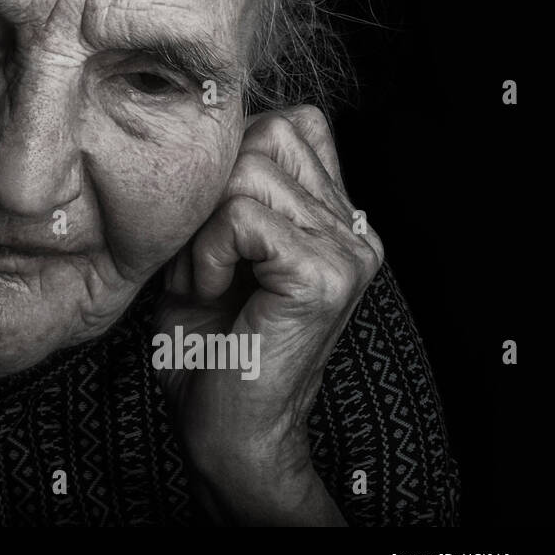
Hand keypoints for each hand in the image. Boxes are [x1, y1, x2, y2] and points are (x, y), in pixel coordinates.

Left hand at [155, 105, 383, 524]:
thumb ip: (224, 188)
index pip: (288, 124)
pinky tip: (211, 293)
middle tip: (201, 262)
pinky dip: (206, 252)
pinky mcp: (324, 275)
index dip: (229, 163)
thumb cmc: (206, 343)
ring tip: (206, 282)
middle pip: (266, 135)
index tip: (209, 232)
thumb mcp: (209, 246)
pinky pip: (241, 214)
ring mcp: (347, 250)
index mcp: (334, 216)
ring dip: (202, 230)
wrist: (227, 430)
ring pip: (248, 171)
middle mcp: (352, 228)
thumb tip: (206, 128)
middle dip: (211, 195)